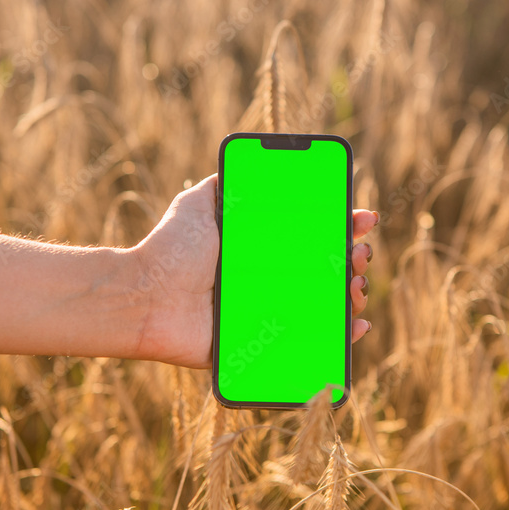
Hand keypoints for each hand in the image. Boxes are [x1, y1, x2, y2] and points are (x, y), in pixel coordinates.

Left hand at [130, 174, 377, 368]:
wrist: (145, 296)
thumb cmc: (171, 250)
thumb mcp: (197, 204)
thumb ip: (222, 185)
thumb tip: (249, 163)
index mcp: (262, 249)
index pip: (315, 236)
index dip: (343, 226)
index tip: (363, 218)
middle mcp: (271, 280)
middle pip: (329, 269)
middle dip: (355, 258)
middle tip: (357, 253)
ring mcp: (271, 313)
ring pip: (328, 305)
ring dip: (354, 294)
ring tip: (355, 284)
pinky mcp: (265, 345)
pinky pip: (311, 345)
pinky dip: (341, 338)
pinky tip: (357, 325)